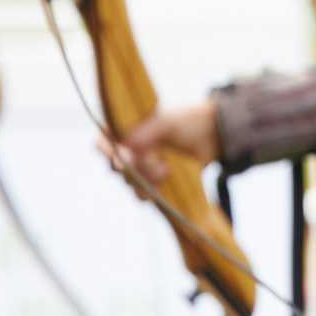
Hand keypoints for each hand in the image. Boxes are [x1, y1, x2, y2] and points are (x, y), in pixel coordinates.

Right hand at [101, 102, 220, 190]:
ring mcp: (140, 168)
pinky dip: (152, 190)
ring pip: (129, 182)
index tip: (122, 157)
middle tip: (154, 161)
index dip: (106, 151)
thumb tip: (127, 145)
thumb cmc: (187, 121)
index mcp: (127, 130)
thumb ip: (146, 132)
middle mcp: (129, 150)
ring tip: (166, 169)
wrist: (213, 136)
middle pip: (115, 167)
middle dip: (135, 167)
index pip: (103, 142)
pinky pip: (142, 194)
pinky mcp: (153, 182)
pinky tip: (166, 181)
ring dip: (147, 178)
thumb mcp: (166, 122)